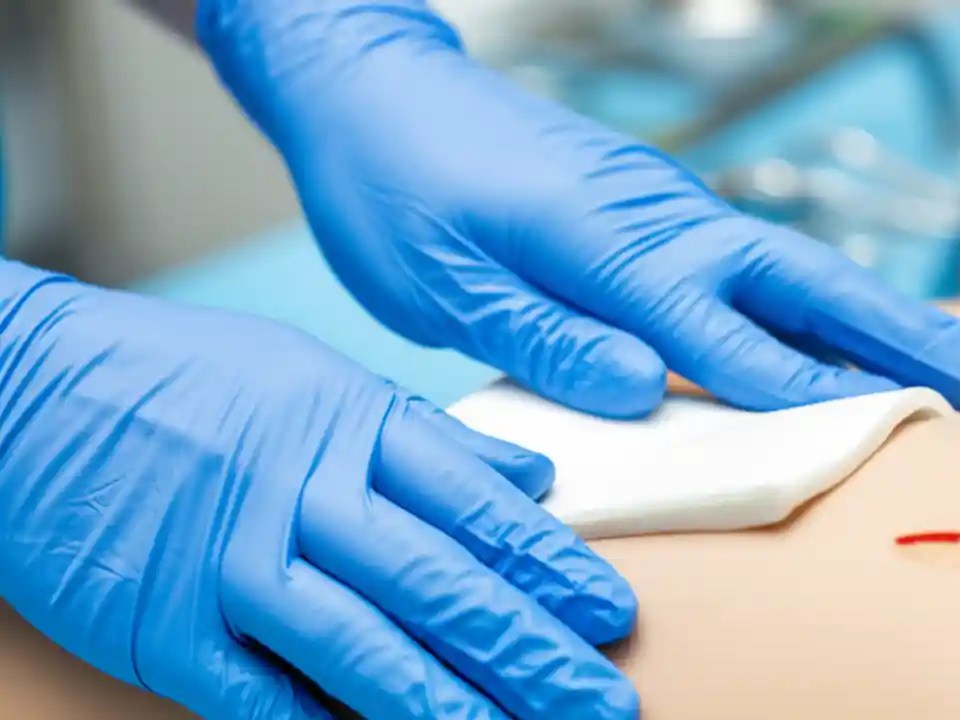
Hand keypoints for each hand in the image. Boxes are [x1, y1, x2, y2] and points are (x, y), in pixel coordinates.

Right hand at [0, 262, 636, 718]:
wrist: (30, 387)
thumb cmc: (183, 379)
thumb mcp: (314, 380)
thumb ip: (427, 441)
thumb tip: (530, 480)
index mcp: (347, 428)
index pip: (472, 505)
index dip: (548, 565)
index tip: (610, 613)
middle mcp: (301, 496)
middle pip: (437, 582)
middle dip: (529, 649)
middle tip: (606, 700)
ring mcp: (233, 564)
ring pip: (363, 646)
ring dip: (450, 705)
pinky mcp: (170, 626)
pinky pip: (263, 695)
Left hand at [198, 0, 959, 417]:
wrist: (373, 89)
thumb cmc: (396, 184)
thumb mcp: (439, 277)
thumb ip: (542, 335)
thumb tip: (633, 387)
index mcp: (598, 236)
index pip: (705, 325)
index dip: (778, 385)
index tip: (856, 435)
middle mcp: (655, 217)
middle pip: (800, 283)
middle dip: (901, 337)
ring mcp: (665, 210)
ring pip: (793, 274)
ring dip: (881, 324)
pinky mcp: (655, 215)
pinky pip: (754, 268)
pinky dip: (818, 309)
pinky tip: (846, 345)